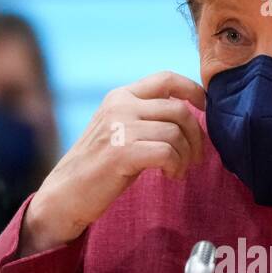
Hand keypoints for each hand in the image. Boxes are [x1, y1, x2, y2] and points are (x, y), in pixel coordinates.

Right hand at [21, 71, 205, 254]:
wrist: (65, 194)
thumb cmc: (99, 166)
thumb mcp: (121, 130)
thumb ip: (147, 116)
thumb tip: (190, 113)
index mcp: (121, 96)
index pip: (166, 78)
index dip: (194, 90)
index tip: (206, 110)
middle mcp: (120, 106)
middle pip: (179, 110)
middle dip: (196, 136)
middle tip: (194, 158)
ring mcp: (119, 127)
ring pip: (176, 133)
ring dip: (186, 156)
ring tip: (178, 170)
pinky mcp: (121, 152)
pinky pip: (168, 152)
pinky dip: (176, 166)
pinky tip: (171, 175)